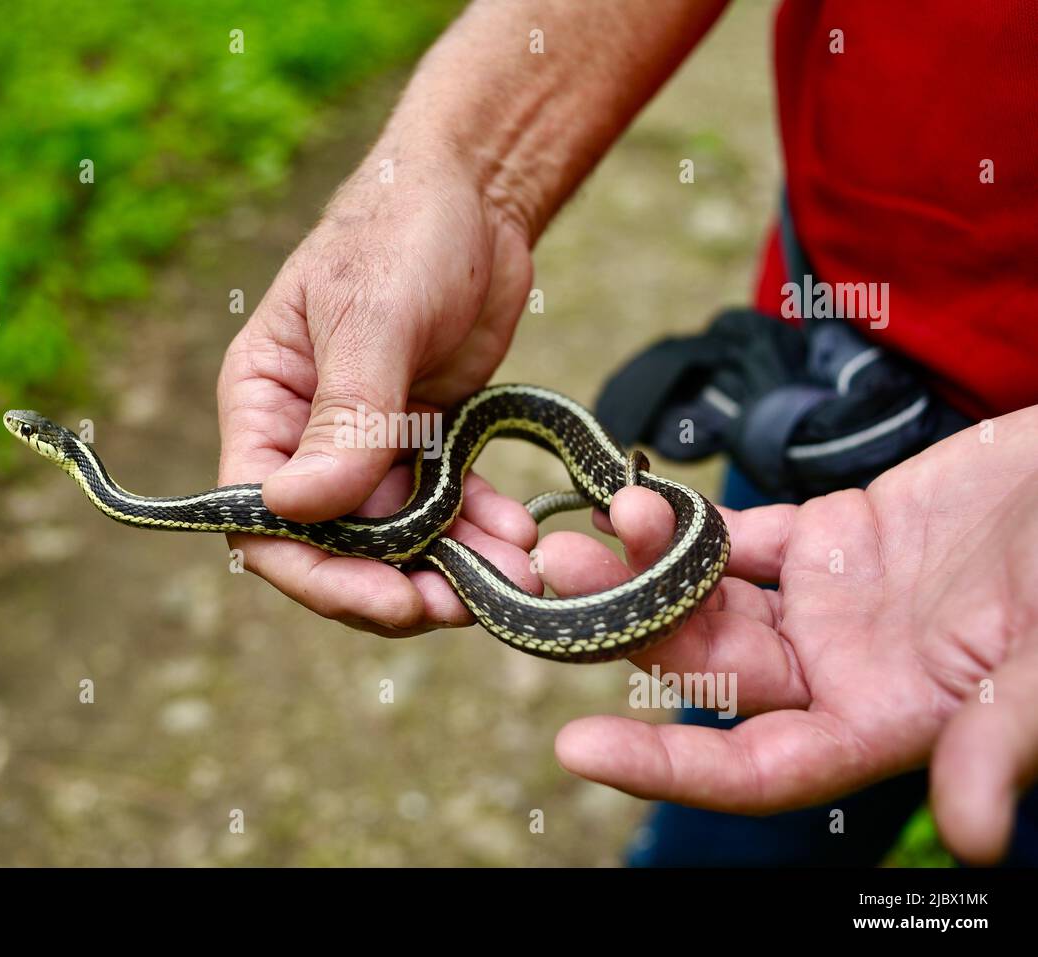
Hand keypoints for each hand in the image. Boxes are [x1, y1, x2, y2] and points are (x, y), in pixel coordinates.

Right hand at [216, 157, 539, 635]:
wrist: (479, 194)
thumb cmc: (404, 229)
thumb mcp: (374, 318)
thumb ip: (347, 415)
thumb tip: (295, 509)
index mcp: (264, 403)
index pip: (259, 518)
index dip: (315, 573)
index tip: (387, 597)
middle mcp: (306, 434)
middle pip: (329, 545)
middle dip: (391, 583)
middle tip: (458, 607)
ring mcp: (367, 443)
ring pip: (394, 538)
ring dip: (447, 567)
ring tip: (510, 576)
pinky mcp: (424, 441)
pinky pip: (443, 508)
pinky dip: (477, 531)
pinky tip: (517, 535)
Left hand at [545, 407, 1037, 863]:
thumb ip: (1004, 737)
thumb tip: (975, 841)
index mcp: (884, 724)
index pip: (758, 769)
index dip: (671, 770)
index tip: (577, 747)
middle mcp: (840, 674)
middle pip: (708, 670)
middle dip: (628, 629)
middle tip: (557, 574)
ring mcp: (827, 606)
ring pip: (707, 602)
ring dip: (640, 572)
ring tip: (577, 535)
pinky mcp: (828, 538)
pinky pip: (739, 539)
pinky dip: (688, 527)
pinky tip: (638, 504)